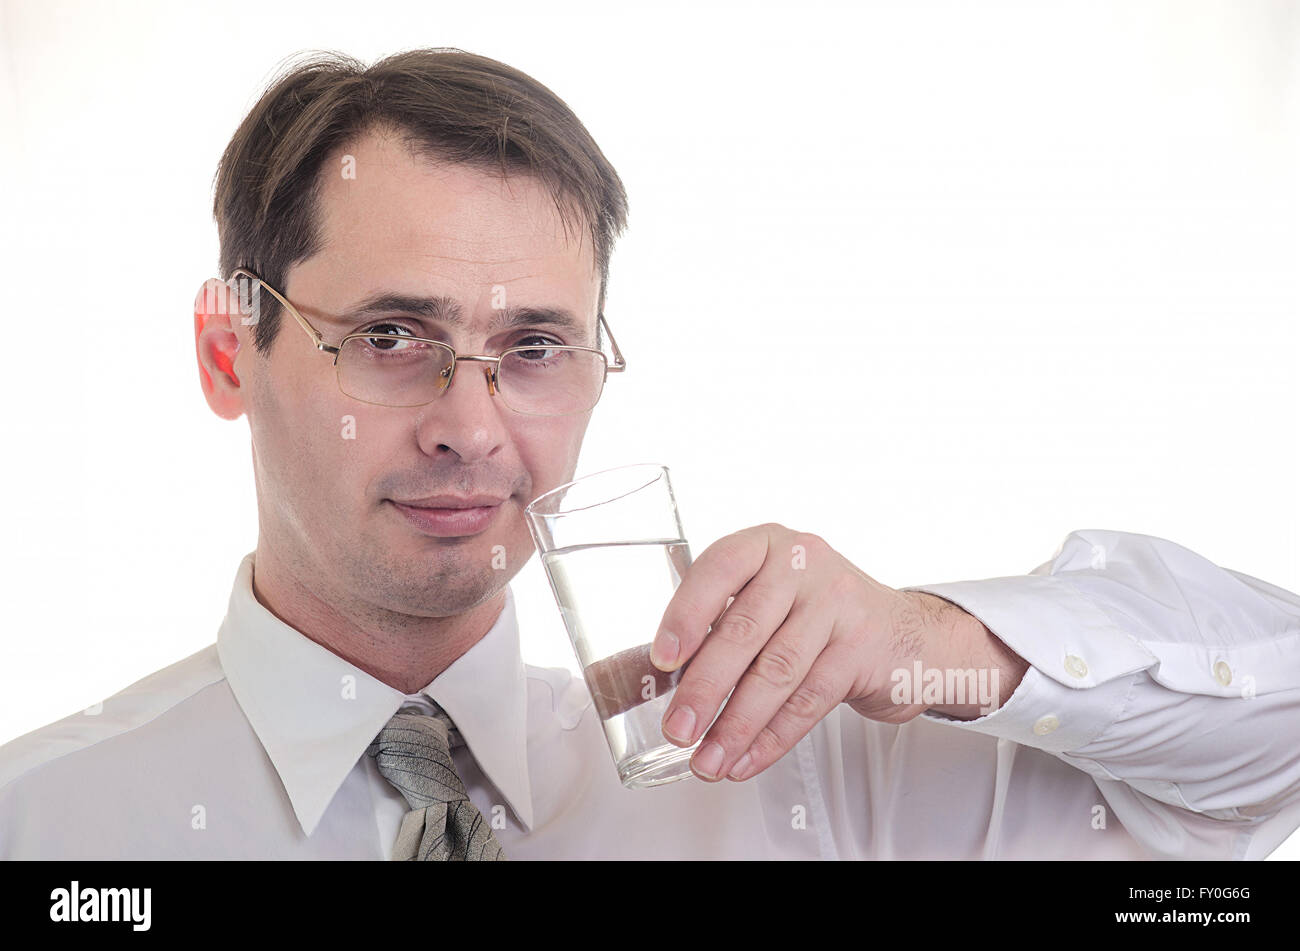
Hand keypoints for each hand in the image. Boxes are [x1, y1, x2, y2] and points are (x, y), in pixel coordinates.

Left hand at [650, 523, 1024, 781]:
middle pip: (745, 630)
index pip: (719, 569)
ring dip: (736, 724)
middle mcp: (803, 564)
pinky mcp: (862, 647)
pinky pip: (809, 700)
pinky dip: (773, 737)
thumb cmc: (820, 616)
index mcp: (767, 545)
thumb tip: (670, 681)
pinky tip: (747, 758)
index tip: (663, 659)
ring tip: (709, 759)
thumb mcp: (773, 598)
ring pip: (777, 672)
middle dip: (705, 688)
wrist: (906, 635)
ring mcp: (838, 602)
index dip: (686, 614)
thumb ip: (727, 623)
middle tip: (678, 728)